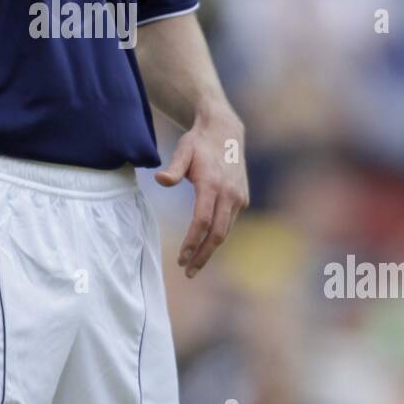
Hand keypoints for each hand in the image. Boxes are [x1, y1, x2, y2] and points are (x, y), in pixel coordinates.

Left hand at [154, 114, 248, 278]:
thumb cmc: (199, 143)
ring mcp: (238, 197)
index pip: (202, 221)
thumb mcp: (183, 150)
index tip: (181, 258)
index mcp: (212, 184)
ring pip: (225, 231)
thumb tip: (160, 181)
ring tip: (194, 265)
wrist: (226, 131)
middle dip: (202, 256)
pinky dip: (217, 237)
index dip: (192, 242)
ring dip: (210, 250)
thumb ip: (173, 168)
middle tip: (187, 272)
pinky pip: (228, 223)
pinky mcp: (242, 199)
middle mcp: (229, 193)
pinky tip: (205, 246)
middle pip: (217, 234)